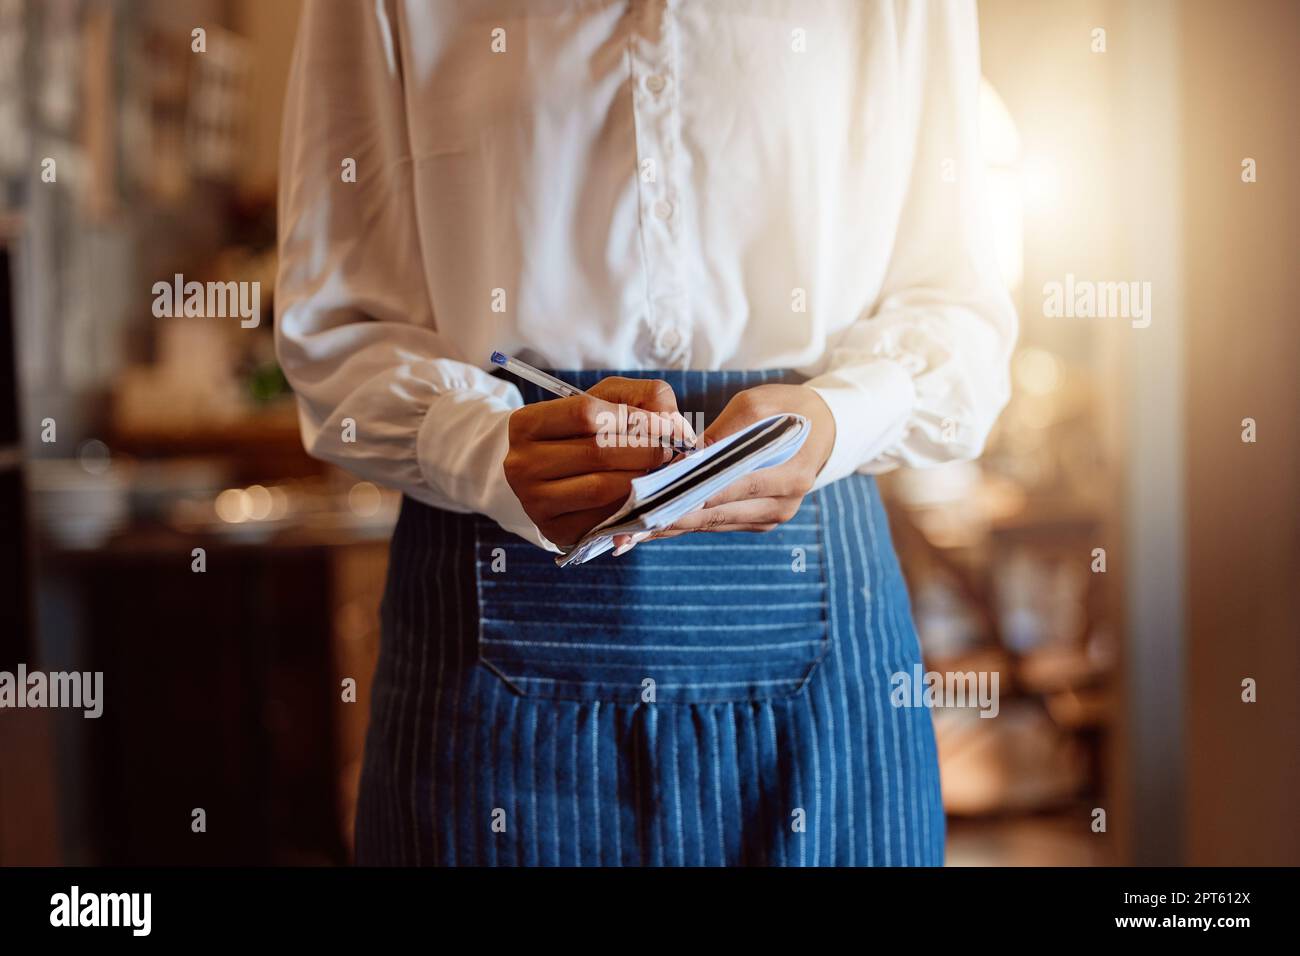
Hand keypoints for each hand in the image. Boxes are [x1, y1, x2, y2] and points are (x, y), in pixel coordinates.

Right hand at [504, 377, 694, 546]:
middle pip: (596, 452)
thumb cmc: (584, 431)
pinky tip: (641, 497)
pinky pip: (602, 520)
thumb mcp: (607, 400)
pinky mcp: (553, 530)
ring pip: (600, 489)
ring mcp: (533, 501)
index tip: (665, 427)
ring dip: (641, 481)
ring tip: (657, 472)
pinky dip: (630, 509)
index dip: (632, 418)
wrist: (552, 474)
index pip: (585, 412)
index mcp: (526, 423)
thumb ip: (645, 398)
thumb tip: (674, 426)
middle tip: (667, 452)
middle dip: (643, 452)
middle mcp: (521, 463)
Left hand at [630, 383, 835, 544]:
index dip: (692, 492)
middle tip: (634, 521)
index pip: (733, 486)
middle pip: (720, 513)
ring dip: (676, 526)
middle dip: (675, 516)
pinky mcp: (760, 522)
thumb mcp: (759, 404)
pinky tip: (656, 525)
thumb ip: (725, 430)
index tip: (655, 496)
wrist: (825, 428)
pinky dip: (689, 523)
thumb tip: (687, 455)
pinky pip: (719, 524)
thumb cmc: (789, 409)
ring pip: (715, 524)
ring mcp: (772, 517)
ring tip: (635, 528)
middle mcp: (782, 503)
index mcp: (790, 473)